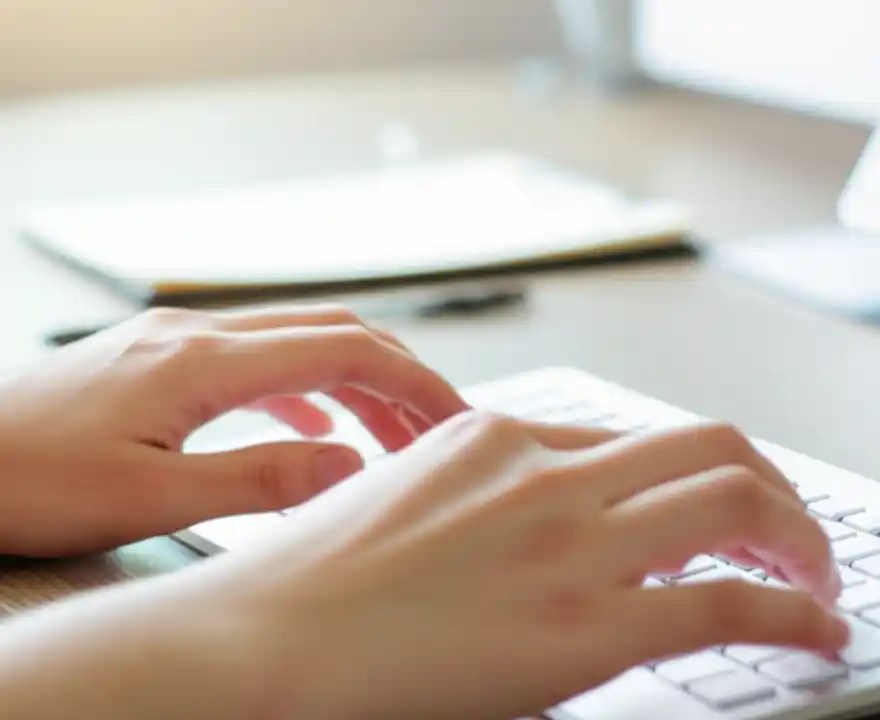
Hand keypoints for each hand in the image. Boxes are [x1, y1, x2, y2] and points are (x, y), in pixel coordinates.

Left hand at [0, 306, 467, 556]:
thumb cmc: (26, 483)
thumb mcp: (149, 498)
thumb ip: (260, 480)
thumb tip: (352, 468)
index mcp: (201, 361)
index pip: (343, 350)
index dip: (413, 381)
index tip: (459, 419)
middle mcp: (194, 333)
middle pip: (332, 331)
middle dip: (398, 376)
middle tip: (440, 429)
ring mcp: (172, 339)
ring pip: (297, 340)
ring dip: (356, 382)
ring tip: (391, 438)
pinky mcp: (156, 357)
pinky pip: (257, 357)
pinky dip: (307, 388)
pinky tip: (313, 429)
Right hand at [191, 412, 847, 718]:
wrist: (256, 647)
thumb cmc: (305, 592)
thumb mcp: (400, 508)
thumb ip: (478, 503)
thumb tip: (528, 535)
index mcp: (499, 440)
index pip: (635, 439)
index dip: (697, 474)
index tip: (724, 506)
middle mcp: (548, 473)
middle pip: (711, 444)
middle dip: (772, 486)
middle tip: (795, 530)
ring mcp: (573, 542)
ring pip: (739, 500)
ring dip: (801, 537)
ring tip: (821, 576)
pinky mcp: (589, 625)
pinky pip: (729, 601)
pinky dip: (794, 609)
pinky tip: (817, 629)